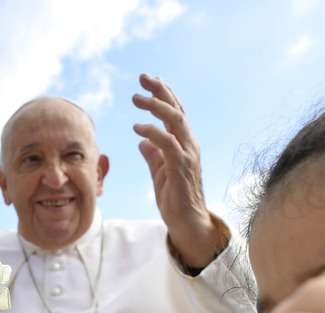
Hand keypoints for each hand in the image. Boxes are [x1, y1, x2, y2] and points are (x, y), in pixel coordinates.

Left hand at [132, 73, 227, 267]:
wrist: (187, 222)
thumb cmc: (175, 199)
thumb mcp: (159, 173)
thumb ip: (153, 155)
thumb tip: (142, 141)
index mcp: (184, 144)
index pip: (175, 113)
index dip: (164, 95)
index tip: (149, 81)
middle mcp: (189, 145)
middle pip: (176, 110)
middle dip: (160, 91)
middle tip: (142, 77)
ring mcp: (187, 155)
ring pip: (175, 121)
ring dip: (155, 106)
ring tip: (135, 98)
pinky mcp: (181, 167)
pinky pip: (167, 144)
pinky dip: (152, 133)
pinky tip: (137, 128)